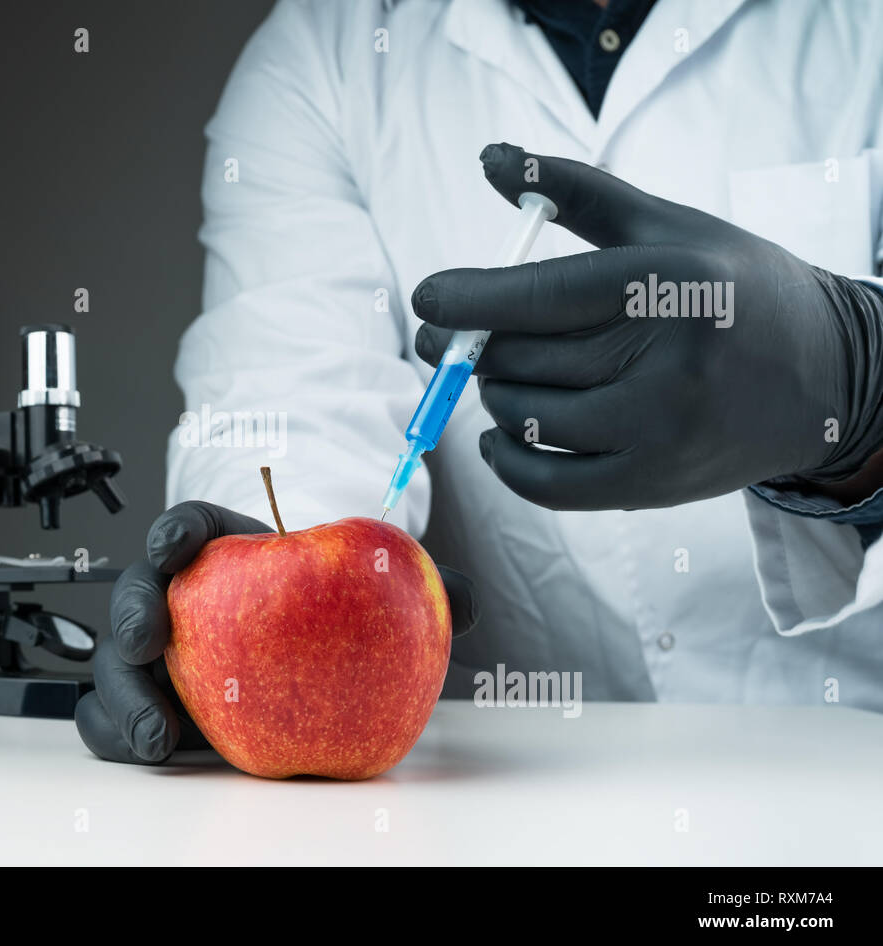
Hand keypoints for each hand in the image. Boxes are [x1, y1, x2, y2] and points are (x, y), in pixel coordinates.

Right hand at [75, 500, 478, 764]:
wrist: (296, 673)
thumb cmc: (321, 621)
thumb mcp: (368, 603)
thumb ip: (414, 594)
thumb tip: (463, 602)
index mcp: (222, 557)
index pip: (189, 528)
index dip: (176, 531)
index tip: (177, 544)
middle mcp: (178, 603)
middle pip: (137, 594)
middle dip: (135, 612)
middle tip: (151, 639)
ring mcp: (158, 658)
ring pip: (114, 664)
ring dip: (123, 695)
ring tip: (159, 736)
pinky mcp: (150, 705)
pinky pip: (112, 719)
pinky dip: (121, 735)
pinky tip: (157, 753)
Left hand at [413, 142, 882, 510]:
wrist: (825, 375)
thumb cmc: (728, 287)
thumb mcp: (663, 225)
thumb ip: (573, 189)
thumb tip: (488, 156)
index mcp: (665, 283)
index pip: (537, 296)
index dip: (465, 299)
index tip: (426, 299)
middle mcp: (666, 361)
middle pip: (521, 360)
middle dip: (473, 347)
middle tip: (462, 337)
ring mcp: (659, 430)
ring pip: (523, 418)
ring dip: (496, 395)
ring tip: (512, 372)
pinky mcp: (650, 484)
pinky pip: (544, 483)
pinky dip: (505, 459)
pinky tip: (499, 434)